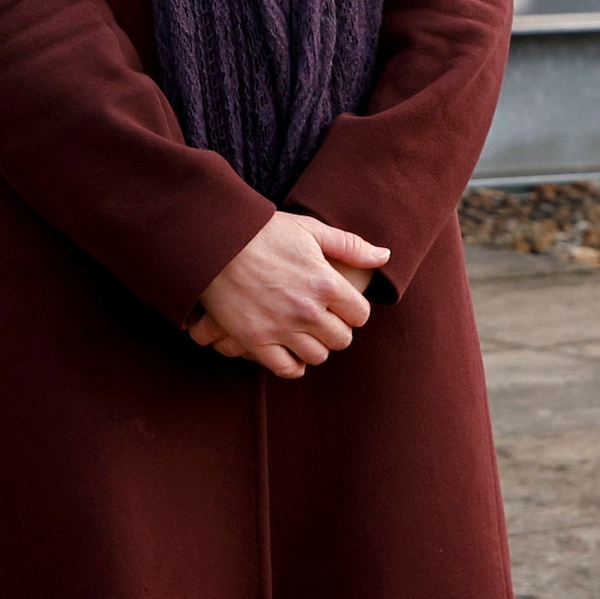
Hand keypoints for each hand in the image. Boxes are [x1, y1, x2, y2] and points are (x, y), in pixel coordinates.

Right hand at [192, 209, 388, 375]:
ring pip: (317, 356)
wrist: (215, 242)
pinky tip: (290, 351)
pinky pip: (286, 368)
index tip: (342, 305)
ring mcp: (281, 329)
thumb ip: (350, 246)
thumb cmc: (265, 232)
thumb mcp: (311, 230)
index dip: (353, 310)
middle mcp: (308, 310)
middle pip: (342, 339)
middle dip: (336, 330)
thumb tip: (384, 256)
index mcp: (326, 283)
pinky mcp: (255, 341)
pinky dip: (293, 364)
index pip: (360, 315)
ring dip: (315, 346)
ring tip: (306, 333)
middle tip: (324, 319)